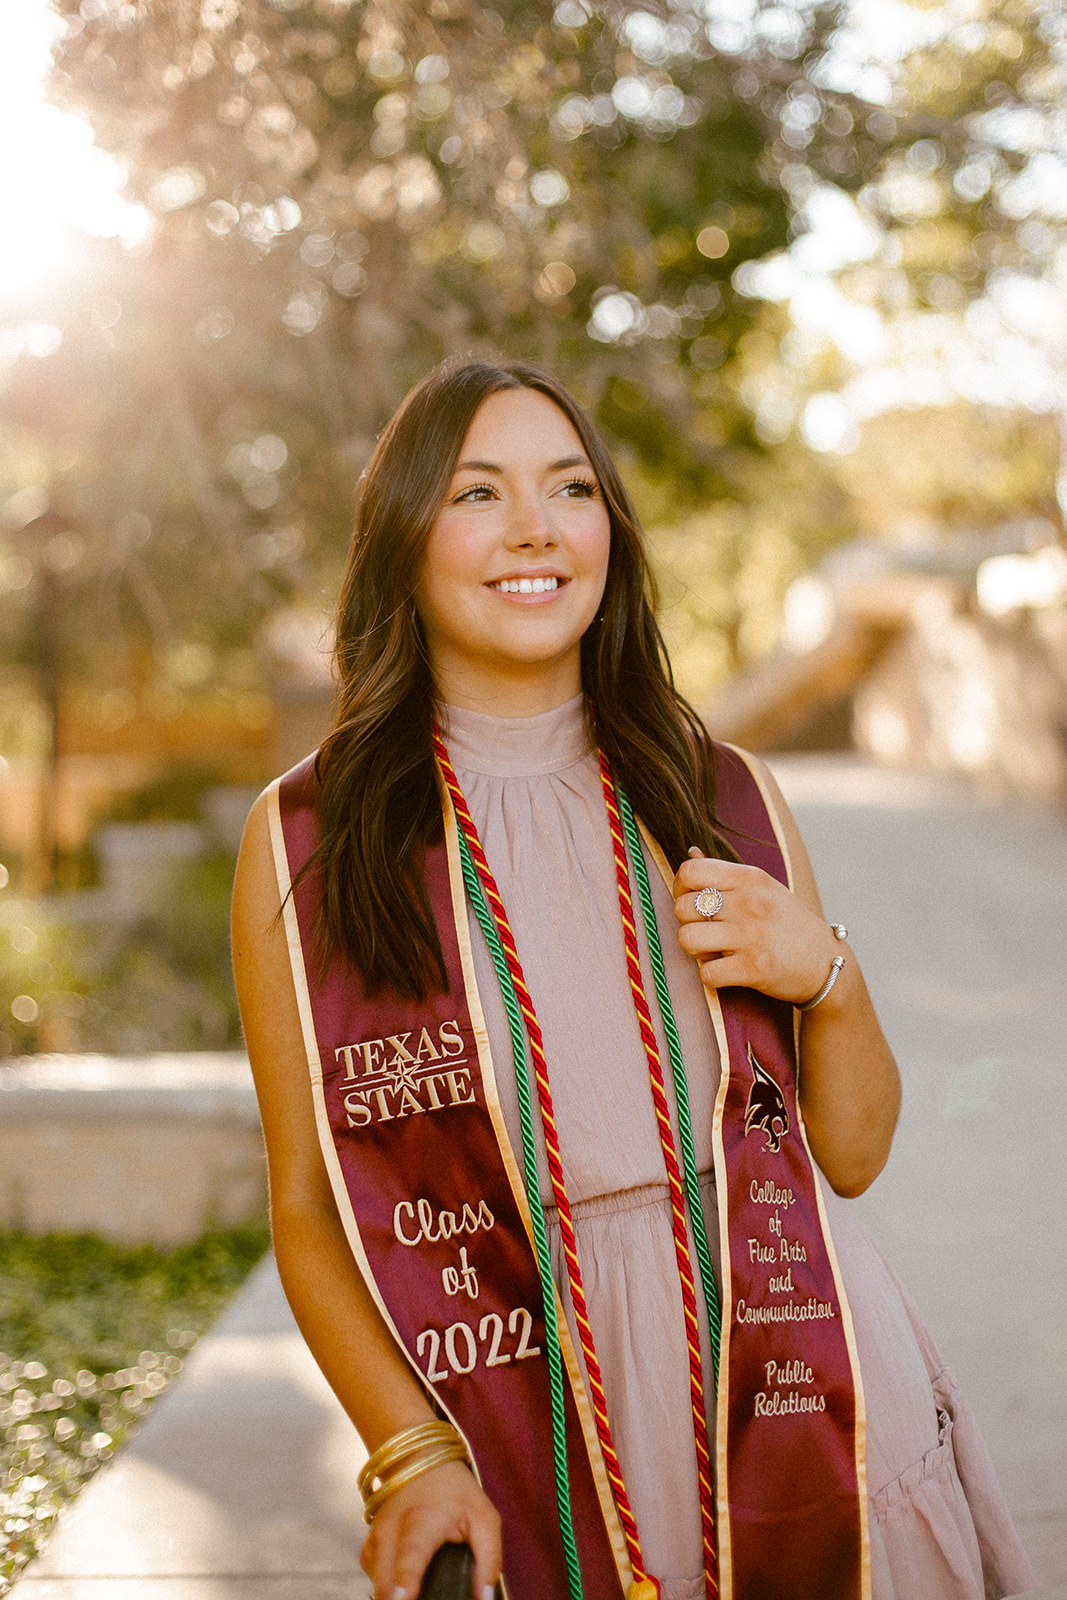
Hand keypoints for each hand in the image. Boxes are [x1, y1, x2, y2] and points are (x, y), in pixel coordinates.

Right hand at [360, 1458, 501, 1599]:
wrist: (420, 1461)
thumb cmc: (455, 1491)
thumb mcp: (484, 1518)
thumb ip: (489, 1559)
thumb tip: (484, 1598)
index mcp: (421, 1522)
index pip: (410, 1557)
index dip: (405, 1581)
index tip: (403, 1598)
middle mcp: (391, 1530)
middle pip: (386, 1583)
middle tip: (421, 1598)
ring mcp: (375, 1538)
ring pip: (378, 1586)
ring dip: (394, 1595)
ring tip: (416, 1592)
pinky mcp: (368, 1545)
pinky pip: (374, 1578)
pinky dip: (387, 1585)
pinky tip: (405, 1580)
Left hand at [673, 848, 840, 1004]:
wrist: (827, 962)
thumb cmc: (788, 924)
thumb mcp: (764, 889)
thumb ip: (726, 876)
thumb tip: (690, 854)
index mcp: (750, 877)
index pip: (690, 871)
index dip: (681, 889)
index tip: (693, 903)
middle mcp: (750, 902)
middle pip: (682, 907)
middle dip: (688, 923)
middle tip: (707, 931)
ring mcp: (752, 935)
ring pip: (687, 938)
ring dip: (696, 950)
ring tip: (714, 951)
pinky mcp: (754, 968)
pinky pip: (706, 973)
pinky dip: (712, 976)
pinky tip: (728, 970)